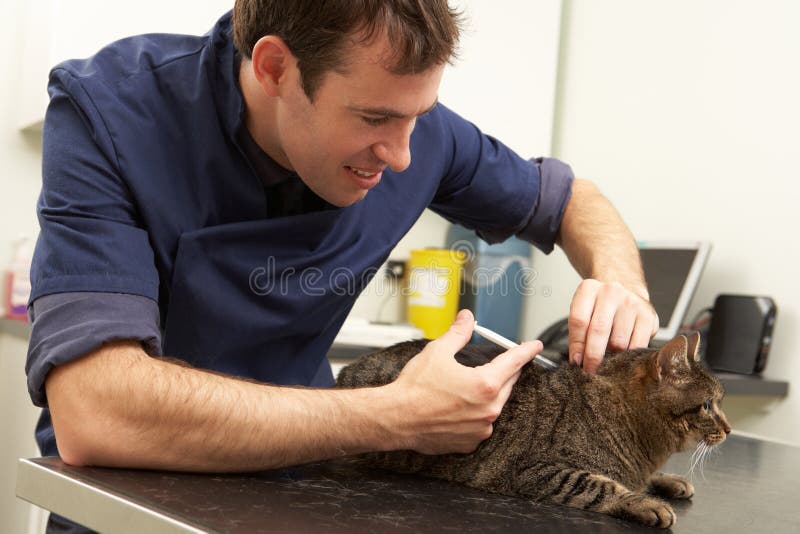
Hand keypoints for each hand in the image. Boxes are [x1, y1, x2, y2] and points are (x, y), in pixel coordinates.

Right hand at [387, 309, 542, 453]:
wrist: (396, 419)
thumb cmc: (415, 388)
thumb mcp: (438, 352)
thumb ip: (458, 334)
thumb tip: (467, 318)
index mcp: (486, 384)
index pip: (514, 362)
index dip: (526, 351)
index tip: (535, 347)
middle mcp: (489, 409)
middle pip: (507, 384)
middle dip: (502, 371)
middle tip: (492, 363)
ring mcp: (481, 428)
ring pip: (494, 405)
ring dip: (487, 394)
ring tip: (464, 388)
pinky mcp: (471, 442)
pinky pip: (481, 424)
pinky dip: (475, 414)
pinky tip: (457, 408)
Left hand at [567, 279, 657, 373]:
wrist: (627, 292)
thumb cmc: (600, 307)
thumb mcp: (583, 312)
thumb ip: (577, 333)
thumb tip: (578, 360)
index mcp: (589, 289)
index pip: (579, 320)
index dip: (577, 345)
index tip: (576, 362)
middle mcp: (610, 292)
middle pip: (598, 330)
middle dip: (593, 356)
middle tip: (590, 370)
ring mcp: (631, 303)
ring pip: (619, 341)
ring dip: (612, 356)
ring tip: (608, 357)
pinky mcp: (648, 316)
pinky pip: (637, 345)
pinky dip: (629, 356)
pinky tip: (623, 355)